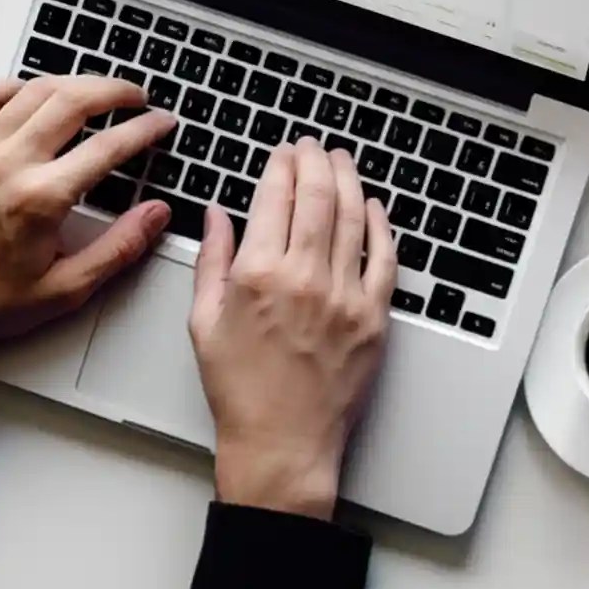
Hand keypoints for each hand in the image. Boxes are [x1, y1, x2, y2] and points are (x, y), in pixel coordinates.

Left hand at [0, 76, 174, 344]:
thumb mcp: (62, 290)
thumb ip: (117, 249)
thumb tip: (155, 215)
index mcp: (41, 198)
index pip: (109, 146)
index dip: (146, 128)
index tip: (164, 122)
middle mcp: (7, 163)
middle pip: (72, 100)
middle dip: (114, 90)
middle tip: (137, 95)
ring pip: (31, 90)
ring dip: (72, 82)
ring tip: (95, 89)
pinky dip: (14, 86)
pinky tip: (31, 93)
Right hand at [190, 139, 395, 520]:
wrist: (283, 442)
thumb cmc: (240, 390)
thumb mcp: (203, 322)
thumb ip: (211, 260)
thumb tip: (217, 214)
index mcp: (257, 276)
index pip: (275, 198)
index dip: (281, 166)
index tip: (283, 153)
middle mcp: (305, 279)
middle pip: (318, 197)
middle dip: (316, 161)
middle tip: (314, 146)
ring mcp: (345, 296)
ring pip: (354, 218)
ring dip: (349, 181)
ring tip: (343, 161)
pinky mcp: (375, 317)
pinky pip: (385, 258)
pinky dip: (380, 226)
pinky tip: (373, 208)